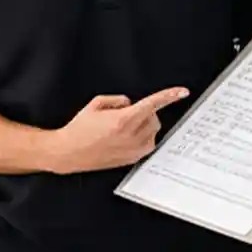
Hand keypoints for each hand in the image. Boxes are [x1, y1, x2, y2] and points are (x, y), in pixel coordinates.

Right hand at [45, 87, 189, 174]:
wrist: (69, 152)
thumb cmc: (79, 129)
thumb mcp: (95, 104)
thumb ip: (117, 99)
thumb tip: (129, 103)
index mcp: (123, 120)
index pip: (152, 104)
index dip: (169, 96)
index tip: (182, 92)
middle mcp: (131, 136)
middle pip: (155, 119)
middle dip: (147, 112)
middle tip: (128, 113)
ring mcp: (133, 150)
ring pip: (153, 132)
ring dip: (145, 125)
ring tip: (125, 127)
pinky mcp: (132, 159)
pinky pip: (147, 145)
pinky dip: (142, 137)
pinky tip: (125, 137)